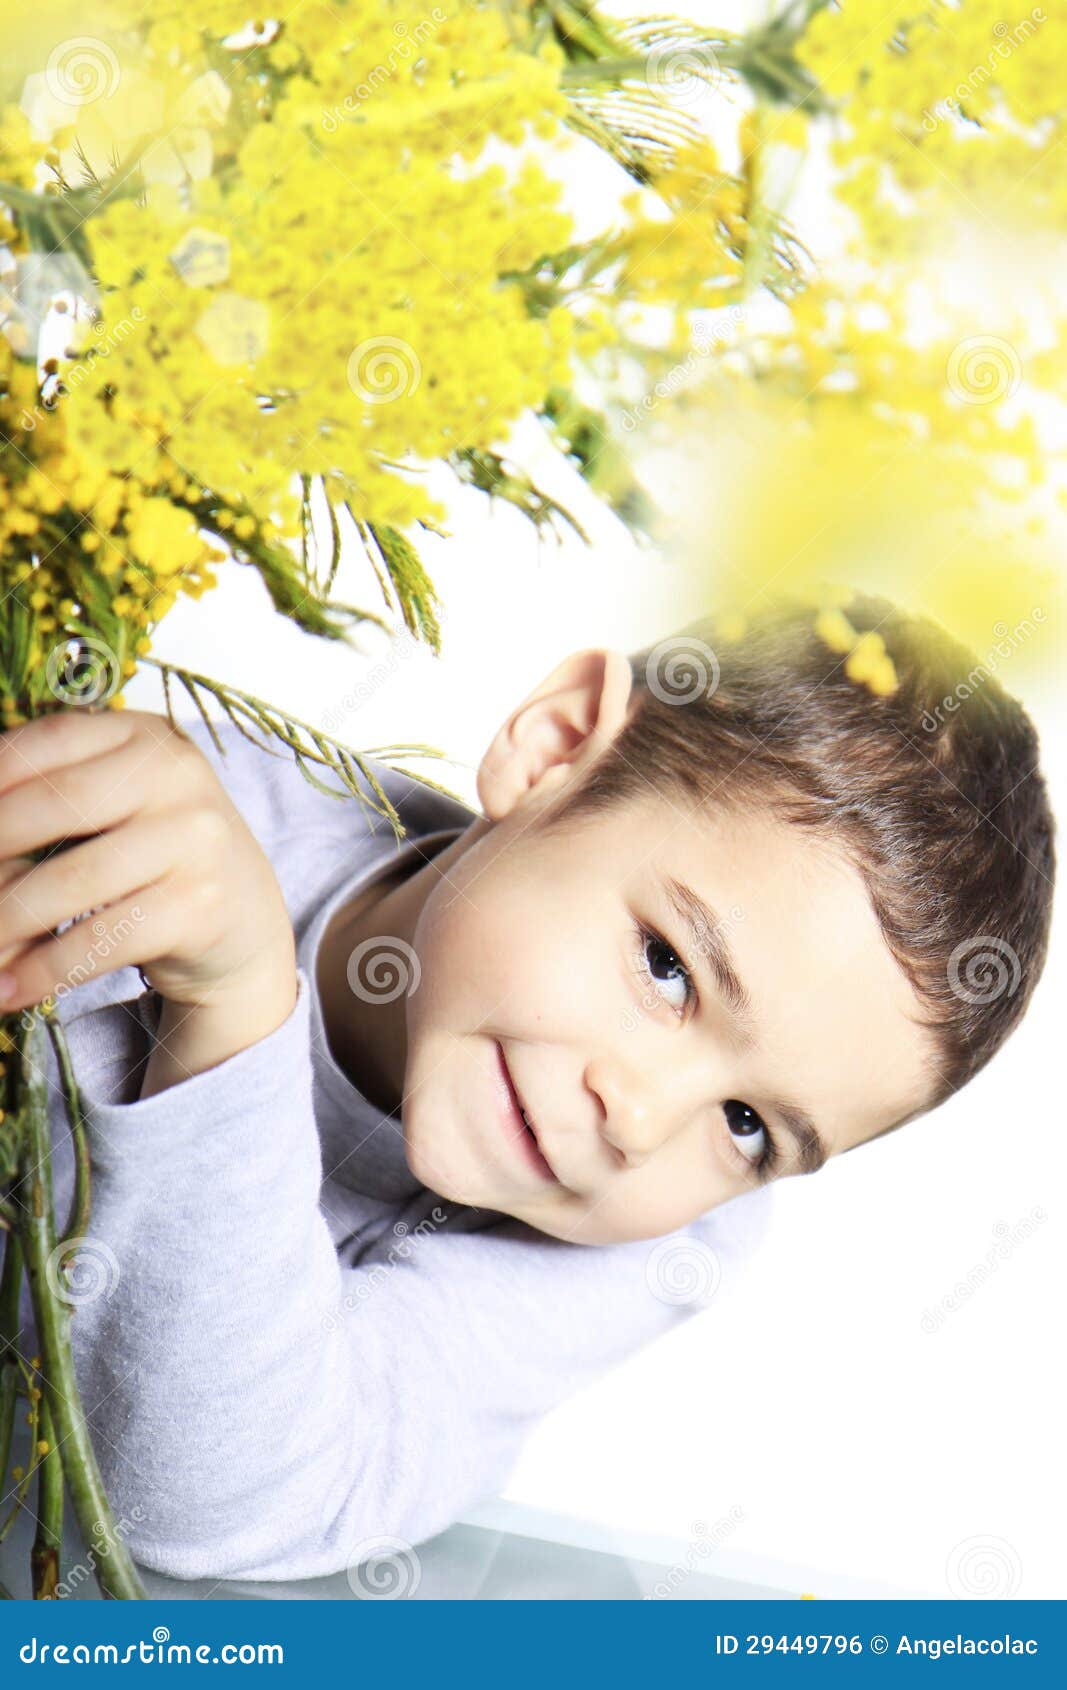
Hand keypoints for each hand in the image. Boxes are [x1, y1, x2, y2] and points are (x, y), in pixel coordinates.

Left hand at [0, 708, 296, 1017]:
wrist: (244, 925)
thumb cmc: (158, 857)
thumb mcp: (117, 804)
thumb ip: (47, 798)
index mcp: (144, 735)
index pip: (41, 745)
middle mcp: (177, 775)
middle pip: (50, 808)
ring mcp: (195, 839)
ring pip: (69, 881)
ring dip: (3, 924)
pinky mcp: (200, 906)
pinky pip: (99, 941)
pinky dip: (42, 971)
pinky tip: (7, 989)